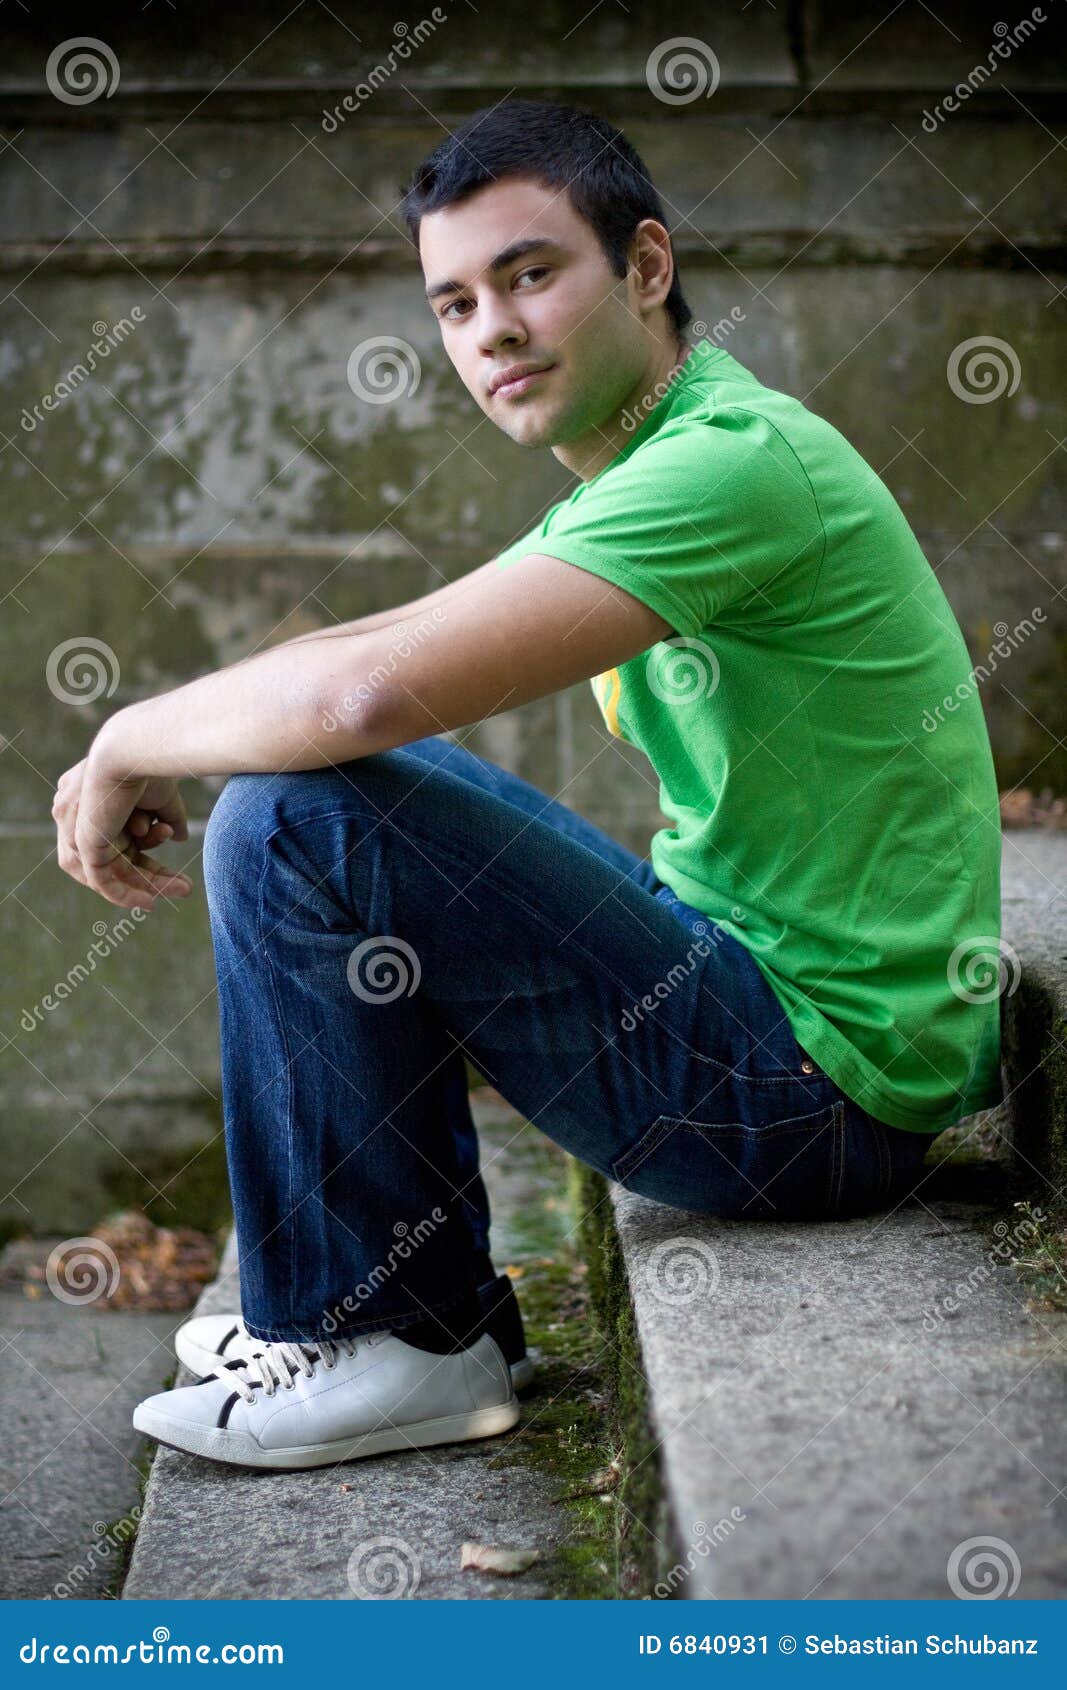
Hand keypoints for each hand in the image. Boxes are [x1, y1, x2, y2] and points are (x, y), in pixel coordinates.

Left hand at [53, 754, 193, 910]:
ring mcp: (75, 830)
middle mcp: (75, 815)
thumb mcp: (160, 798)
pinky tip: (150, 901)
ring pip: (111, 872)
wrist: (136, 749)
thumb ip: (167, 817)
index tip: (175, 873)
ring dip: (145, 886)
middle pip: (114, 859)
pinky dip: (125, 894)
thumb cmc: (150, 763)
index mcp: (88, 798)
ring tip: (180, 890)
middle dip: (150, 876)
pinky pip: (102, 880)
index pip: (118, 840)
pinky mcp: (82, 843)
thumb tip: (178, 836)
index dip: (147, 859)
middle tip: (183, 887)